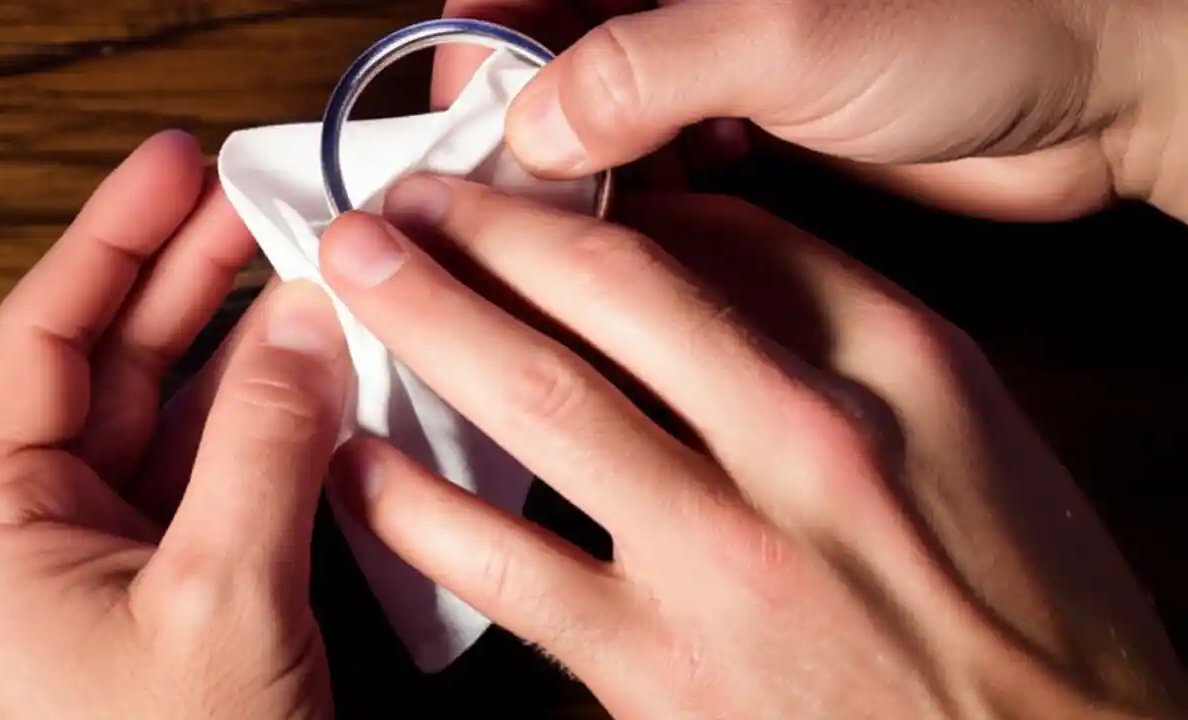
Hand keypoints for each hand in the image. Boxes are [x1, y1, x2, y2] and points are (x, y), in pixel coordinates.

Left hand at [0, 132, 346, 719]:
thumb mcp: (219, 598)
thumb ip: (263, 445)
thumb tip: (307, 319)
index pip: (43, 345)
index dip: (110, 243)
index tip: (174, 168)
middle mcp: (48, 535)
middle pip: (113, 365)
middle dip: (184, 277)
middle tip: (254, 197)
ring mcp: (123, 560)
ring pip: (180, 416)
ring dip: (244, 345)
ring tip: (305, 268)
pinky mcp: (189, 587)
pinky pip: (227, 473)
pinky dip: (277, 420)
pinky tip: (324, 372)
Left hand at [318, 173, 1187, 717]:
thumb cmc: (1028, 614)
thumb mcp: (973, 436)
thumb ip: (841, 331)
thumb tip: (705, 254)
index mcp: (891, 371)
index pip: (718, 240)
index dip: (598, 205)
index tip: (530, 195)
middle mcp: (803, 447)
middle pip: (609, 291)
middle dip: (486, 228)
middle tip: (405, 200)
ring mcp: (721, 560)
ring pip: (540, 402)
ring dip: (428, 325)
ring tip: (357, 280)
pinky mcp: (657, 670)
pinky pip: (503, 567)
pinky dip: (413, 503)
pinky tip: (361, 464)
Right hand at [439, 0, 1187, 221]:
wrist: (1093, 86)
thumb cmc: (979, 17)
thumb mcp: (791, 33)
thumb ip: (646, 69)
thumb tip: (534, 124)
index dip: (476, 50)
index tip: (457, 130)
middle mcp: (684, 1)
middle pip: (549, 55)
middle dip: (522, 130)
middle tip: (512, 204)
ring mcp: (715, 60)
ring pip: (599, 118)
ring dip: (582, 175)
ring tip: (584, 223)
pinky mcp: (750, 120)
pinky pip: (660, 161)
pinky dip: (644, 196)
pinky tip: (662, 218)